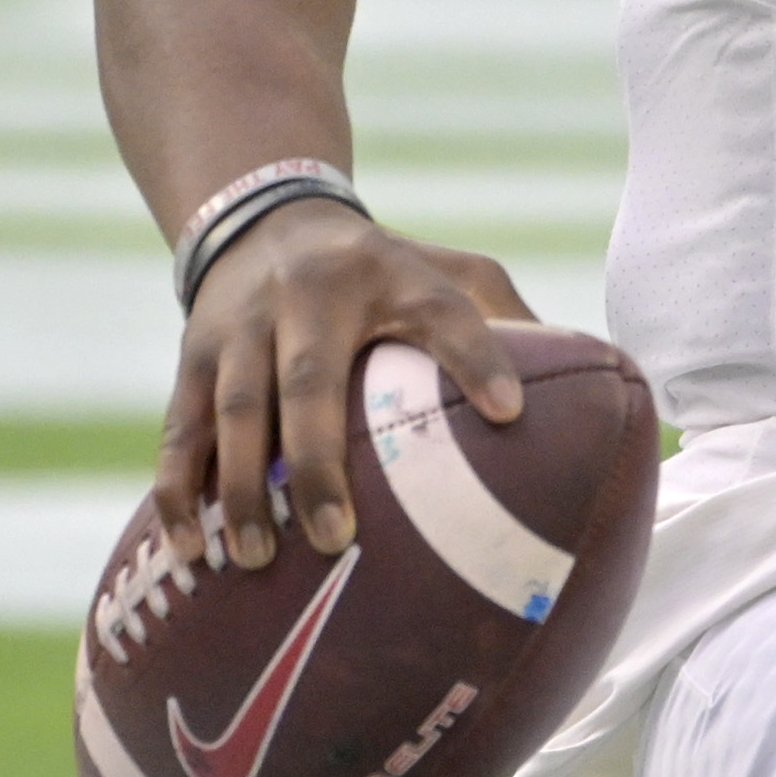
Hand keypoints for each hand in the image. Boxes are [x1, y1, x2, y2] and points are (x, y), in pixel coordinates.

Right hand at [161, 199, 535, 570]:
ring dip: (241, 489)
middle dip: (320, 464)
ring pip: (233, 411)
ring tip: (254, 560)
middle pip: (311, 382)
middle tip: (336, 539)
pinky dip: (178, 490)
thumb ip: (508, 319)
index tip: (511, 415)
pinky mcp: (191, 354)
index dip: (478, 360)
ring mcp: (242, 325)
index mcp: (394, 276)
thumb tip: (597, 380)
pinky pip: (180, 429)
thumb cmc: (385, 270)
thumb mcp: (451, 271)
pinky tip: (188, 548)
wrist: (265, 216)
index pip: (447, 315)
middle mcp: (312, 297)